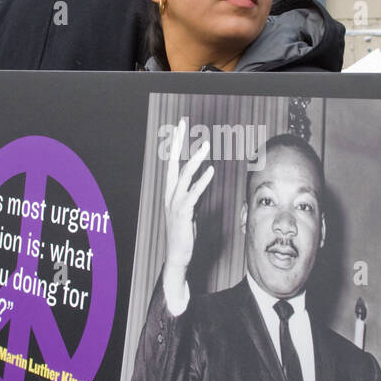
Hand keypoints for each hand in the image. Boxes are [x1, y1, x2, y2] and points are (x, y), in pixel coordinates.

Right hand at [161, 117, 213, 306]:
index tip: (179, 128)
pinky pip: (193, 194)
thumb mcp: (190, 211)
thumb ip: (194, 195)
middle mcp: (170, 195)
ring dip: (195, 159)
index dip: (174, 145)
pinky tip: (211, 170)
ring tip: (205, 145)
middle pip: (172, 163)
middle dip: (177, 142)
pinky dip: (202, 181)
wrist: (178, 257)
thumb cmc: (185, 235)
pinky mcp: (183, 214)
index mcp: (170, 193)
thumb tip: (202, 181)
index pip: (171, 164)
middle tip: (181, 124)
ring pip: (183, 175)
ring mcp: (175, 204)